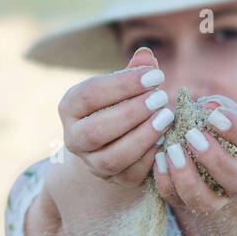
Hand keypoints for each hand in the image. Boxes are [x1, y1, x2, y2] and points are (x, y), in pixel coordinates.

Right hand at [56, 47, 172, 186]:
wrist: (113, 140)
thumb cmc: (118, 103)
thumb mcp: (122, 85)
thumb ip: (133, 72)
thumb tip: (146, 55)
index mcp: (70, 107)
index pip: (89, 94)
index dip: (123, 85)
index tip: (155, 75)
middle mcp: (74, 138)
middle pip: (96, 130)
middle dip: (132, 113)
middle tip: (161, 97)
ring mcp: (91, 163)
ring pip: (111, 159)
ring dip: (142, 138)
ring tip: (166, 118)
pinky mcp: (113, 180)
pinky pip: (130, 175)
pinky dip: (150, 158)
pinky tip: (166, 140)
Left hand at [152, 94, 236, 212]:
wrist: (217, 170)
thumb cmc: (224, 134)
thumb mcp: (227, 117)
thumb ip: (220, 108)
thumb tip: (206, 106)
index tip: (215, 116)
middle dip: (215, 159)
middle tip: (193, 136)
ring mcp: (220, 201)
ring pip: (208, 203)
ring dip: (188, 178)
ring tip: (173, 150)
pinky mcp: (193, 206)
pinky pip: (179, 202)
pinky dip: (166, 182)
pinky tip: (160, 159)